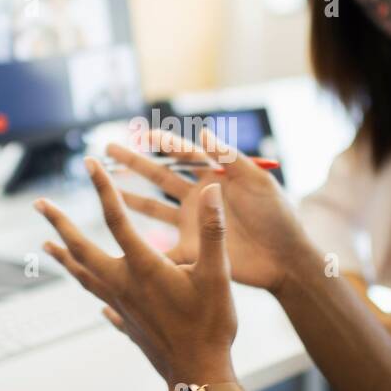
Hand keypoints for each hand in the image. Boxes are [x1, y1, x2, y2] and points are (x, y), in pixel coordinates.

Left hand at [35, 157, 238, 390]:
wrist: (198, 374)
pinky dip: (95, 294)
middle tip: (39, 204)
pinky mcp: (128, 326)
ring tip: (47, 245)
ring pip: (84, 276)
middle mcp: (124, 285)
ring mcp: (122, 307)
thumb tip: (212, 191)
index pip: (117, 219)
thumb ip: (213, 230)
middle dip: (60, 224)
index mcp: (144, 267)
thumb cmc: (210, 325)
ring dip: (65, 257)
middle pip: (82, 249)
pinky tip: (96, 302)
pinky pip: (105, 305)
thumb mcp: (217, 274)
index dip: (103, 189)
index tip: (88, 164)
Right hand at [106, 129, 309, 292]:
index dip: (164, 144)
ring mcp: (193, 222)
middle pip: (161, 176)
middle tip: (108, 149)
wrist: (286, 259)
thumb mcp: (258, 182)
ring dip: (130, 196)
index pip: (185, 154)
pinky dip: (142, 246)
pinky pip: (162, 246)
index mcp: (216, 176)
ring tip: (105, 184)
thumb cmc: (278, 216)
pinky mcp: (193, 248)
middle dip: (134, 162)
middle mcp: (200, 196)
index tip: (143, 134)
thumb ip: (231, 158)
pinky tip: (119, 241)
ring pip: (153, 206)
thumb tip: (203, 131)